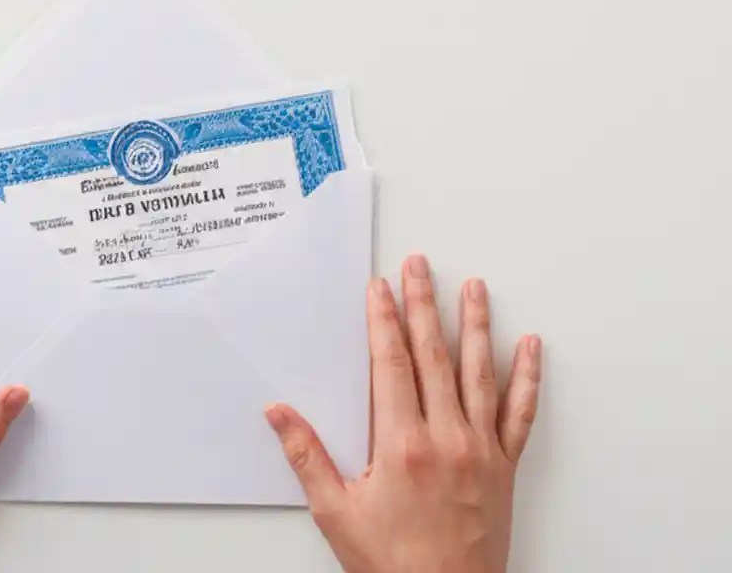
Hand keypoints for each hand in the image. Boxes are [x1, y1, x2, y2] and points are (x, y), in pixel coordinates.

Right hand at [266, 255, 541, 572]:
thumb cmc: (393, 564)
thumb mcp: (335, 511)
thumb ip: (306, 456)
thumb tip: (278, 413)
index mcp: (402, 445)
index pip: (391, 364)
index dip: (383, 320)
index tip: (380, 289)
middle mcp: (447, 439)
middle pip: (433, 356)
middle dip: (424, 305)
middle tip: (420, 266)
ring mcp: (481, 450)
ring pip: (479, 373)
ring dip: (475, 325)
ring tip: (473, 287)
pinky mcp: (504, 467)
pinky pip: (520, 413)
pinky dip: (527, 378)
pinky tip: (530, 347)